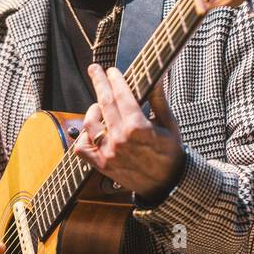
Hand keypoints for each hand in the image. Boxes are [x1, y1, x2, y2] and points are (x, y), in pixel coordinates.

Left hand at [74, 64, 184, 201]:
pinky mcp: (102, 165)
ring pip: (90, 123)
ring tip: (99, 105)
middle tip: (94, 69)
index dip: (115, 80)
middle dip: (99, 82)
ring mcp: (109, 152)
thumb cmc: (171, 153)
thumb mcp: (170, 125)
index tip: (112, 70)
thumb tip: (157, 77)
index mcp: (139, 127)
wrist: (167, 185)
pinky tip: (92, 130)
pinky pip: (82, 147)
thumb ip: (159, 100)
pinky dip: (84, 136)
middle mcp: (121, 138)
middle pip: (104, 103)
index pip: (122, 95)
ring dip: (93, 109)